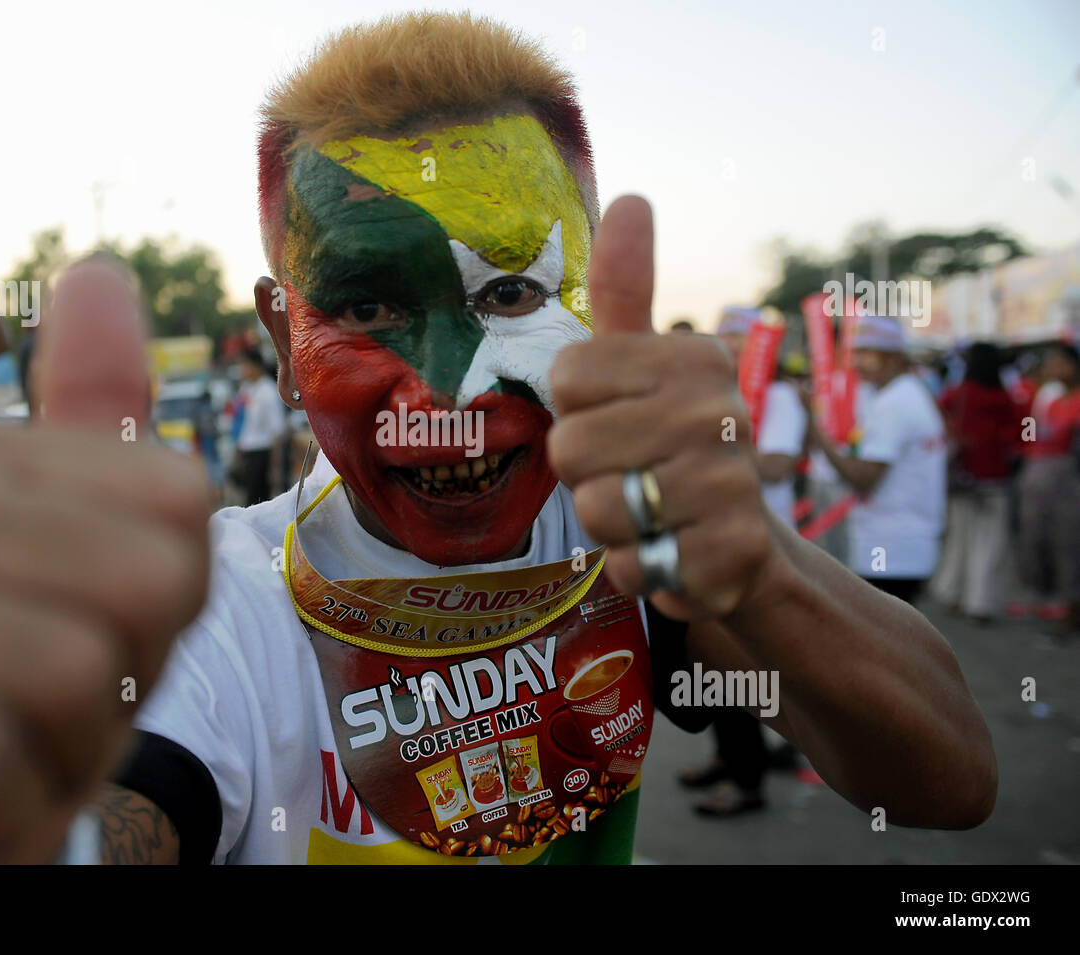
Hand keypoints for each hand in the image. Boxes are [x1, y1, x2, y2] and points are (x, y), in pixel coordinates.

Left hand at [546, 197, 778, 619]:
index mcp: (690, 358)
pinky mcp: (731, 553)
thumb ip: (625, 291)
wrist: (744, 545)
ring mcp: (729, 483)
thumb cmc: (672, 446)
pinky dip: (637, 571)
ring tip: (653, 517)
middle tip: (635, 476)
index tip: (619, 420)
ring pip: (595, 510)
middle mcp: (716, 411)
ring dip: (610, 527)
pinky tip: (671, 555)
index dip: (577, 412)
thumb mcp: (646, 367)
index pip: (566, 379)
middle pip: (569, 448)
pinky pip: (629, 566)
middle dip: (587, 476)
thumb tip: (629, 196)